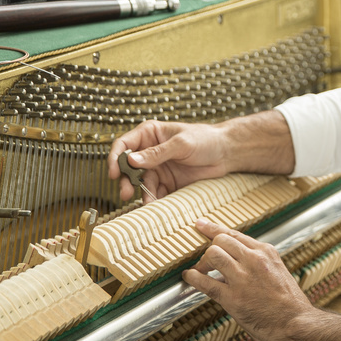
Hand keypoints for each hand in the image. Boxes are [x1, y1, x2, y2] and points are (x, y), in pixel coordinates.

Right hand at [108, 120, 229, 202]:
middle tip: (126, 194)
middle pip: (129, 167)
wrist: (227, 153)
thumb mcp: (181, 144)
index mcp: (150, 134)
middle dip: (125, 181)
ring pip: (141, 183)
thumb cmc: (205, 139)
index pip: (124, 145)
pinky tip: (156, 206)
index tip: (113, 173)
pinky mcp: (168, 183)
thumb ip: (157, 153)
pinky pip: (156, 193)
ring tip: (147, 203)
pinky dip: (154, 200)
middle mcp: (150, 152)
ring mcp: (158, 168)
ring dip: (141, 193)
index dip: (115, 158)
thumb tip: (132, 160)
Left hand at [183, 220, 313, 340]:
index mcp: (266, 253)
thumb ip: (260, 264)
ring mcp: (242, 278)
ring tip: (199, 271)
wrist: (297, 324)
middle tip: (205, 262)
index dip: (213, 228)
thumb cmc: (290, 304)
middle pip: (221, 240)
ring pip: (212, 254)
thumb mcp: (278, 272)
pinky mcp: (233, 298)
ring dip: (201, 262)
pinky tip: (189, 278)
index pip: (235, 234)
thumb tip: (240, 261)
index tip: (201, 225)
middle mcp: (254, 260)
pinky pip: (205, 282)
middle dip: (208, 248)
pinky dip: (193, 278)